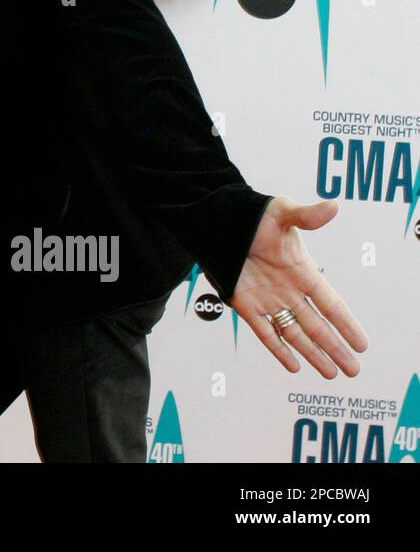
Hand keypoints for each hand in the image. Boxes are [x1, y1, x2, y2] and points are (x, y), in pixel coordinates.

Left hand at [230, 197, 367, 377]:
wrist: (218, 220)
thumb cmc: (254, 215)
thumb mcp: (282, 213)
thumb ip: (307, 215)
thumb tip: (333, 206)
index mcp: (302, 270)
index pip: (331, 303)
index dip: (346, 324)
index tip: (362, 344)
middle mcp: (288, 290)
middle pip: (317, 325)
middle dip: (335, 348)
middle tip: (354, 371)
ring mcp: (267, 299)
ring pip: (295, 333)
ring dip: (312, 353)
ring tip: (331, 373)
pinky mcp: (244, 304)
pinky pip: (265, 332)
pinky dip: (278, 349)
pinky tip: (294, 366)